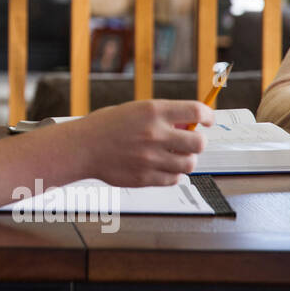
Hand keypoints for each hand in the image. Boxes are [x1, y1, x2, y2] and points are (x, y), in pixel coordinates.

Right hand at [65, 99, 212, 187]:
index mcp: (153, 111)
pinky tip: (160, 166)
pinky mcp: (146, 177)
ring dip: (185, 159)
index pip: (197, 111)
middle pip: (199, 142)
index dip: (207, 116)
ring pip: (189, 164)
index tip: (207, 120)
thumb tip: (189, 126)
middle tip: (188, 142)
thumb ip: (162, 118)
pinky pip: (174, 179)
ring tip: (172, 156)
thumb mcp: (135, 111)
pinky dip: (172, 174)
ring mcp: (151, 158)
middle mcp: (155, 134)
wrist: (81, 147)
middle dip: (197, 142)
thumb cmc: (105, 126)